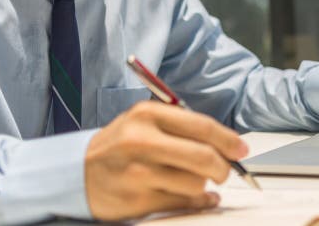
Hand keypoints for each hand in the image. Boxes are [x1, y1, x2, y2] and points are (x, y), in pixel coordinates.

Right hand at [85, 101, 247, 220]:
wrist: (77, 172)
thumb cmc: (120, 145)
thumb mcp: (144, 122)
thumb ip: (182, 127)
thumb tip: (226, 144)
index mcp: (147, 115)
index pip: (201, 126)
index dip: (228, 139)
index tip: (241, 149)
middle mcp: (142, 142)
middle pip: (203, 157)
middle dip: (223, 167)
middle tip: (225, 171)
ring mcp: (138, 173)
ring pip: (195, 183)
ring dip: (203, 185)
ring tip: (194, 180)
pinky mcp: (136, 201)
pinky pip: (183, 203)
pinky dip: (198, 202)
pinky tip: (199, 197)